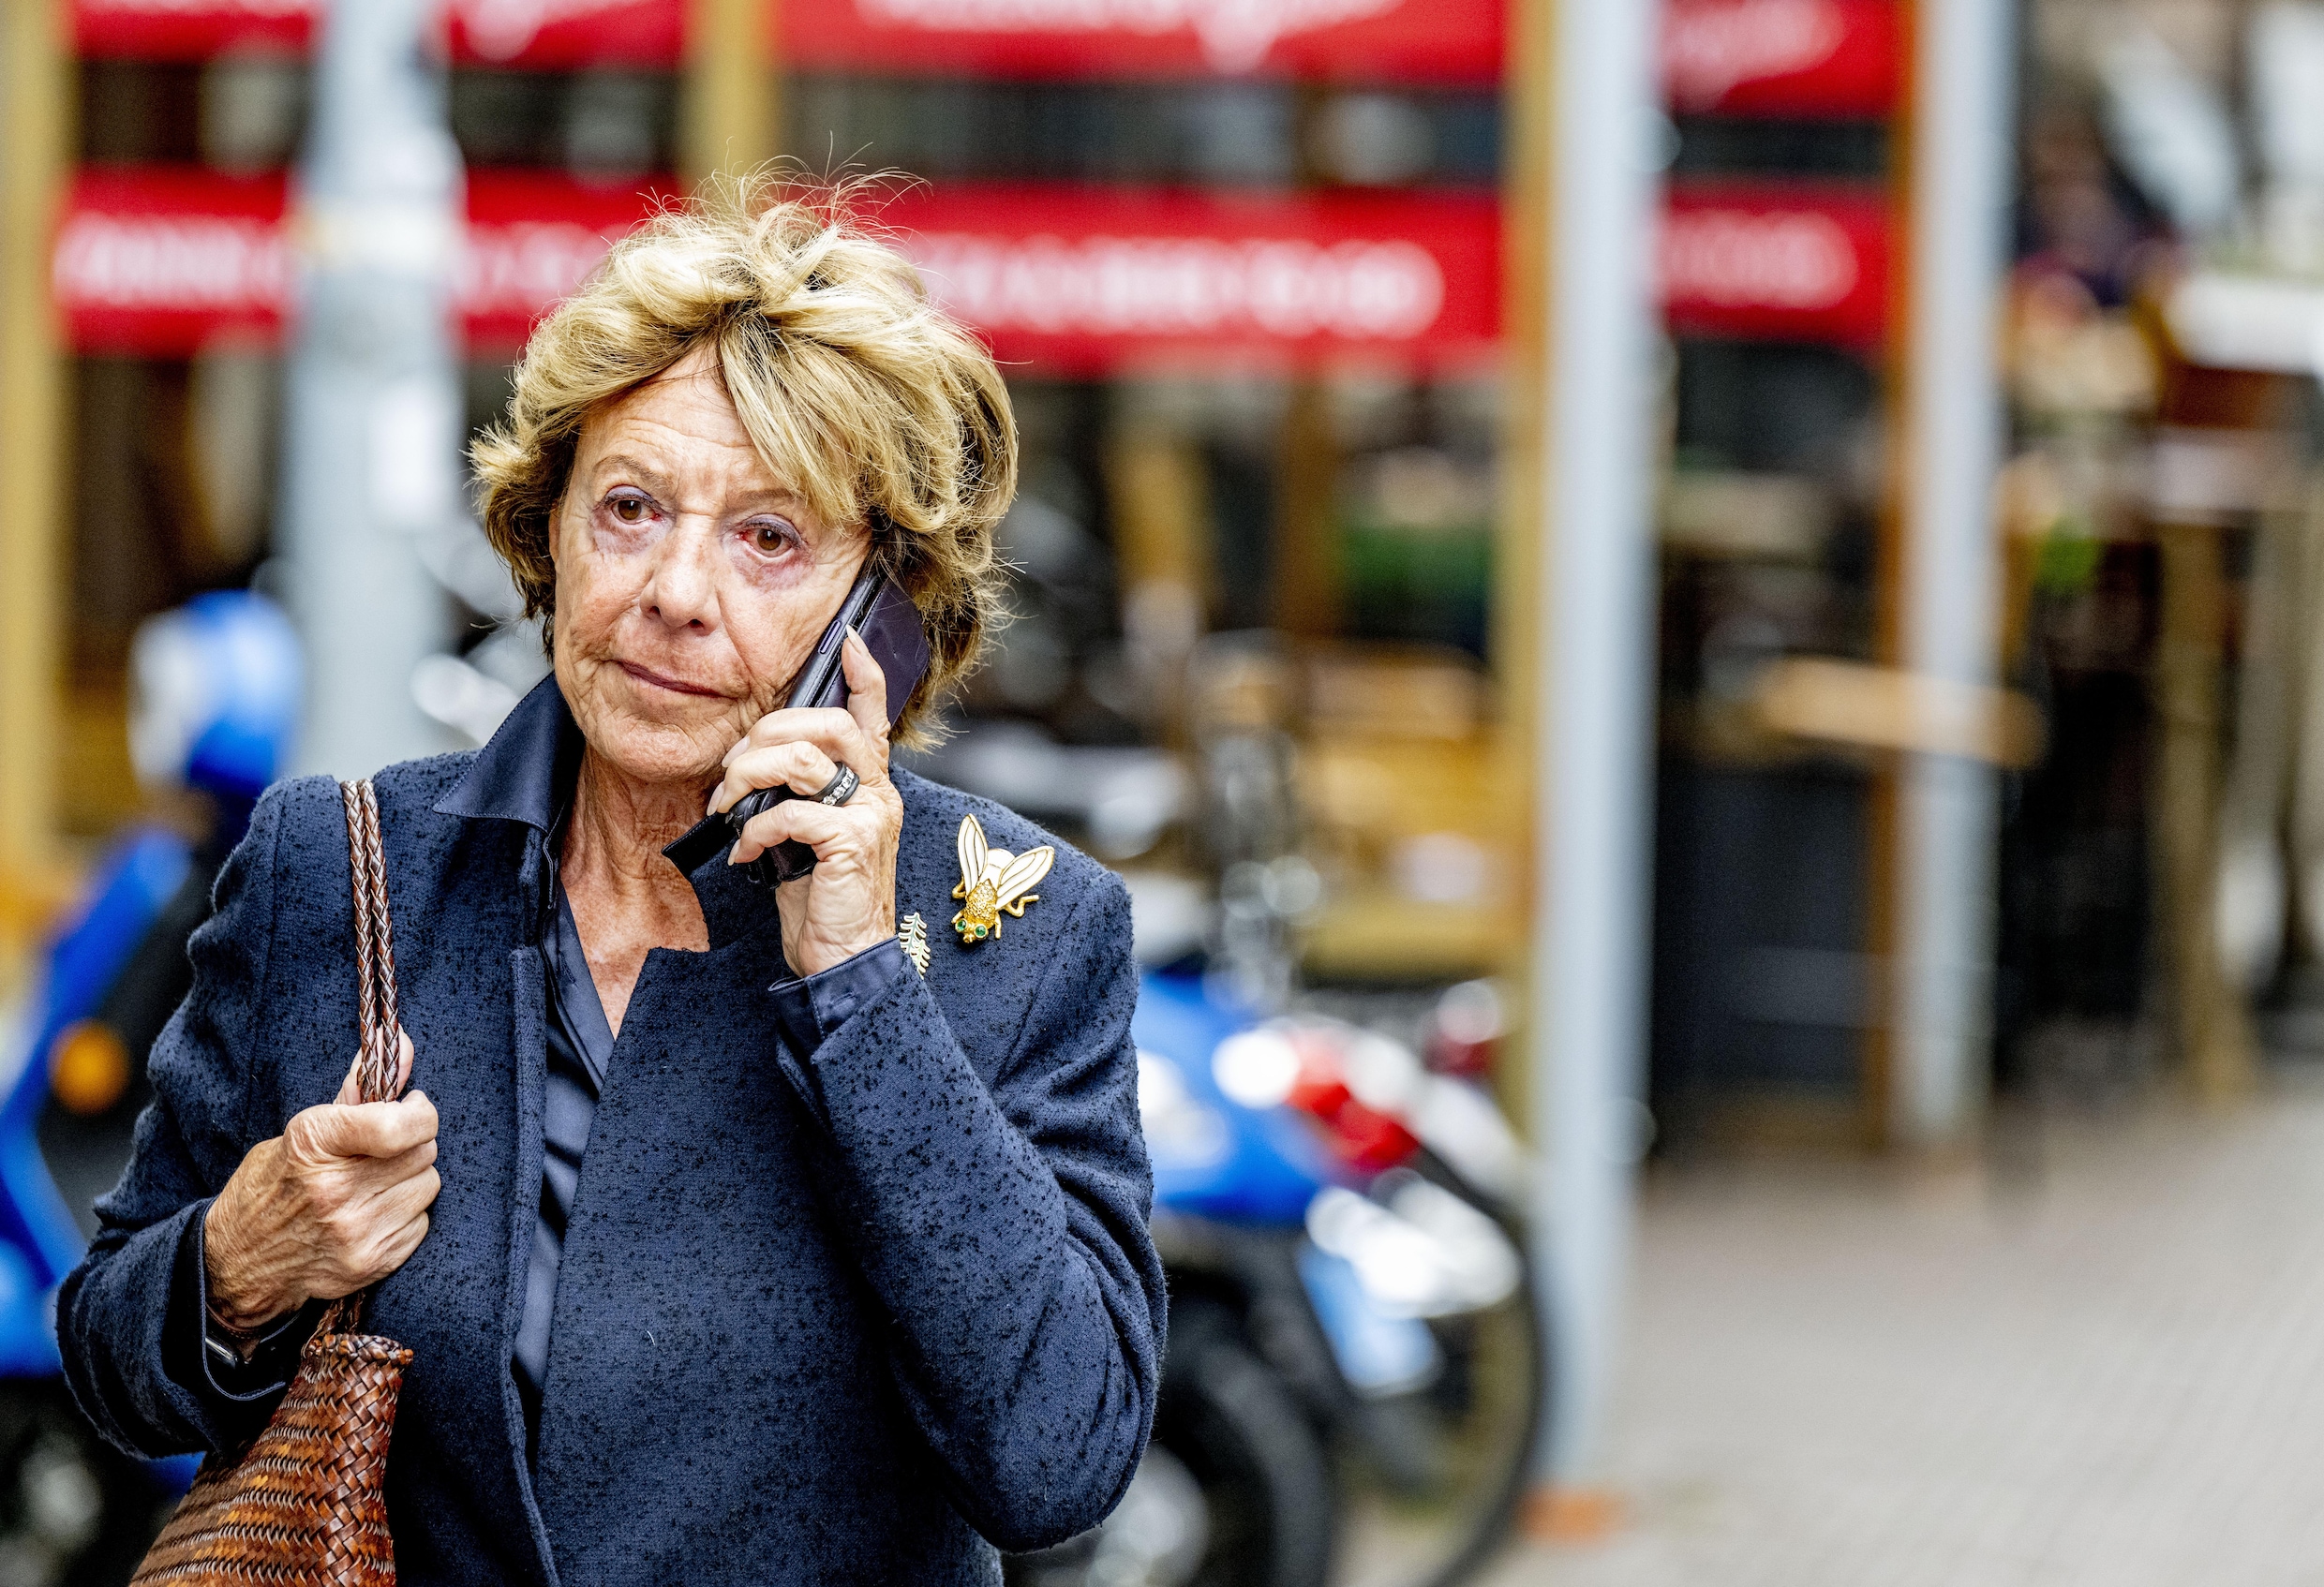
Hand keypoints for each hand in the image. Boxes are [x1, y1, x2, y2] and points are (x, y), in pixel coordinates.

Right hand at [202, 1032, 438, 1334]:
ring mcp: (354, 1231)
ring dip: (411, 1180)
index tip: (412, 1106)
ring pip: (428, 1185)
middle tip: (384, 1151)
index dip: (420, 1111)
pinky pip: (421, 1223)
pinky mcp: (371, 1263)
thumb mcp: (302, 1130)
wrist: (238, 1263)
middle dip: (412, 1144)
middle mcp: (335, 1189)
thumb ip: (359, 1088)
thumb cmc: (272, 1186)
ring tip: (375, 1183)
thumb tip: (401, 1040)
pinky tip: (373, 1214)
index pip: (398, 1124)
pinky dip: (406, 1216)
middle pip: (423, 1151)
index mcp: (314, 1143)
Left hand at [708, 629, 903, 977]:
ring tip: (726, 806)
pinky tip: (744, 853)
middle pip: (826, 723)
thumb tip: (750, 764)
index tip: (845, 640)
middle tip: (732, 770)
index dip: (864, 673)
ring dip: (749, 775)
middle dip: (765, 733)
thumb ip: (797, 793)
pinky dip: (754, 829)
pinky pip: (791, 812)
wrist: (845, 957)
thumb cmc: (821, 896)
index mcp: (872, 782)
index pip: (874, 714)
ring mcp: (871, 814)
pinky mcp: (853, 843)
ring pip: (803, 758)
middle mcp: (879, 790)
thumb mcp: (807, 833)